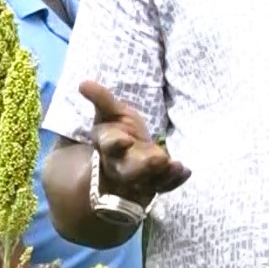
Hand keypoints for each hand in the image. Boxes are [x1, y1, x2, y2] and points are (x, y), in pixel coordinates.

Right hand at [81, 80, 190, 203]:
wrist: (126, 148)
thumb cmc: (116, 127)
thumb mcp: (110, 111)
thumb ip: (101, 98)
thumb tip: (83, 83)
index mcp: (108, 145)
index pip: (110, 146)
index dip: (117, 144)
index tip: (126, 139)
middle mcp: (121, 164)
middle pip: (129, 171)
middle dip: (143, 167)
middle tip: (159, 159)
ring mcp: (139, 176)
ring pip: (148, 180)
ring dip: (163, 175)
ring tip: (176, 165)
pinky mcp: (154, 181)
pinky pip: (164, 184)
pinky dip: (174, 180)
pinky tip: (185, 172)